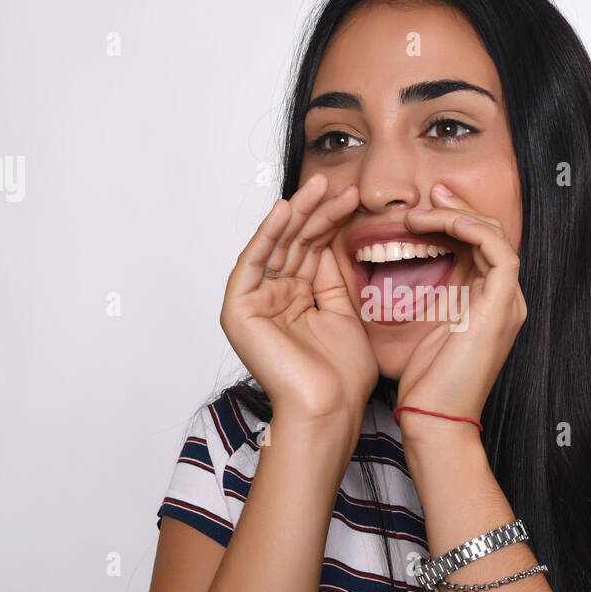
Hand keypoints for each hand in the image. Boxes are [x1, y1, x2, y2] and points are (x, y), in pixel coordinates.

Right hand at [219, 174, 378, 427]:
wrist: (329, 409)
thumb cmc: (341, 377)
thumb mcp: (345, 313)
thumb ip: (334, 276)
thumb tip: (330, 238)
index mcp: (297, 301)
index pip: (312, 251)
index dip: (330, 223)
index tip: (352, 199)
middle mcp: (274, 299)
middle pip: (295, 244)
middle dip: (315, 212)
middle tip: (337, 183)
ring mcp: (254, 303)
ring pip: (276, 247)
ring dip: (297, 214)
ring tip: (319, 187)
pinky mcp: (238, 310)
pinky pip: (253, 263)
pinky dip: (268, 235)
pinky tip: (286, 211)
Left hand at [394, 183, 526, 432]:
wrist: (436, 417)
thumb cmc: (425, 382)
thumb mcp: (424, 324)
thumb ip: (428, 291)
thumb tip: (409, 261)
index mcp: (489, 303)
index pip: (482, 246)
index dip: (456, 219)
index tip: (425, 206)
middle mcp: (505, 300)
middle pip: (492, 235)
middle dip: (459, 209)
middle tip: (428, 194)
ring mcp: (508, 302)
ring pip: (496, 236)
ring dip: (458, 217)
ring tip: (420, 212)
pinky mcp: (502, 306)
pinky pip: (499, 251)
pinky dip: (472, 230)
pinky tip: (439, 224)